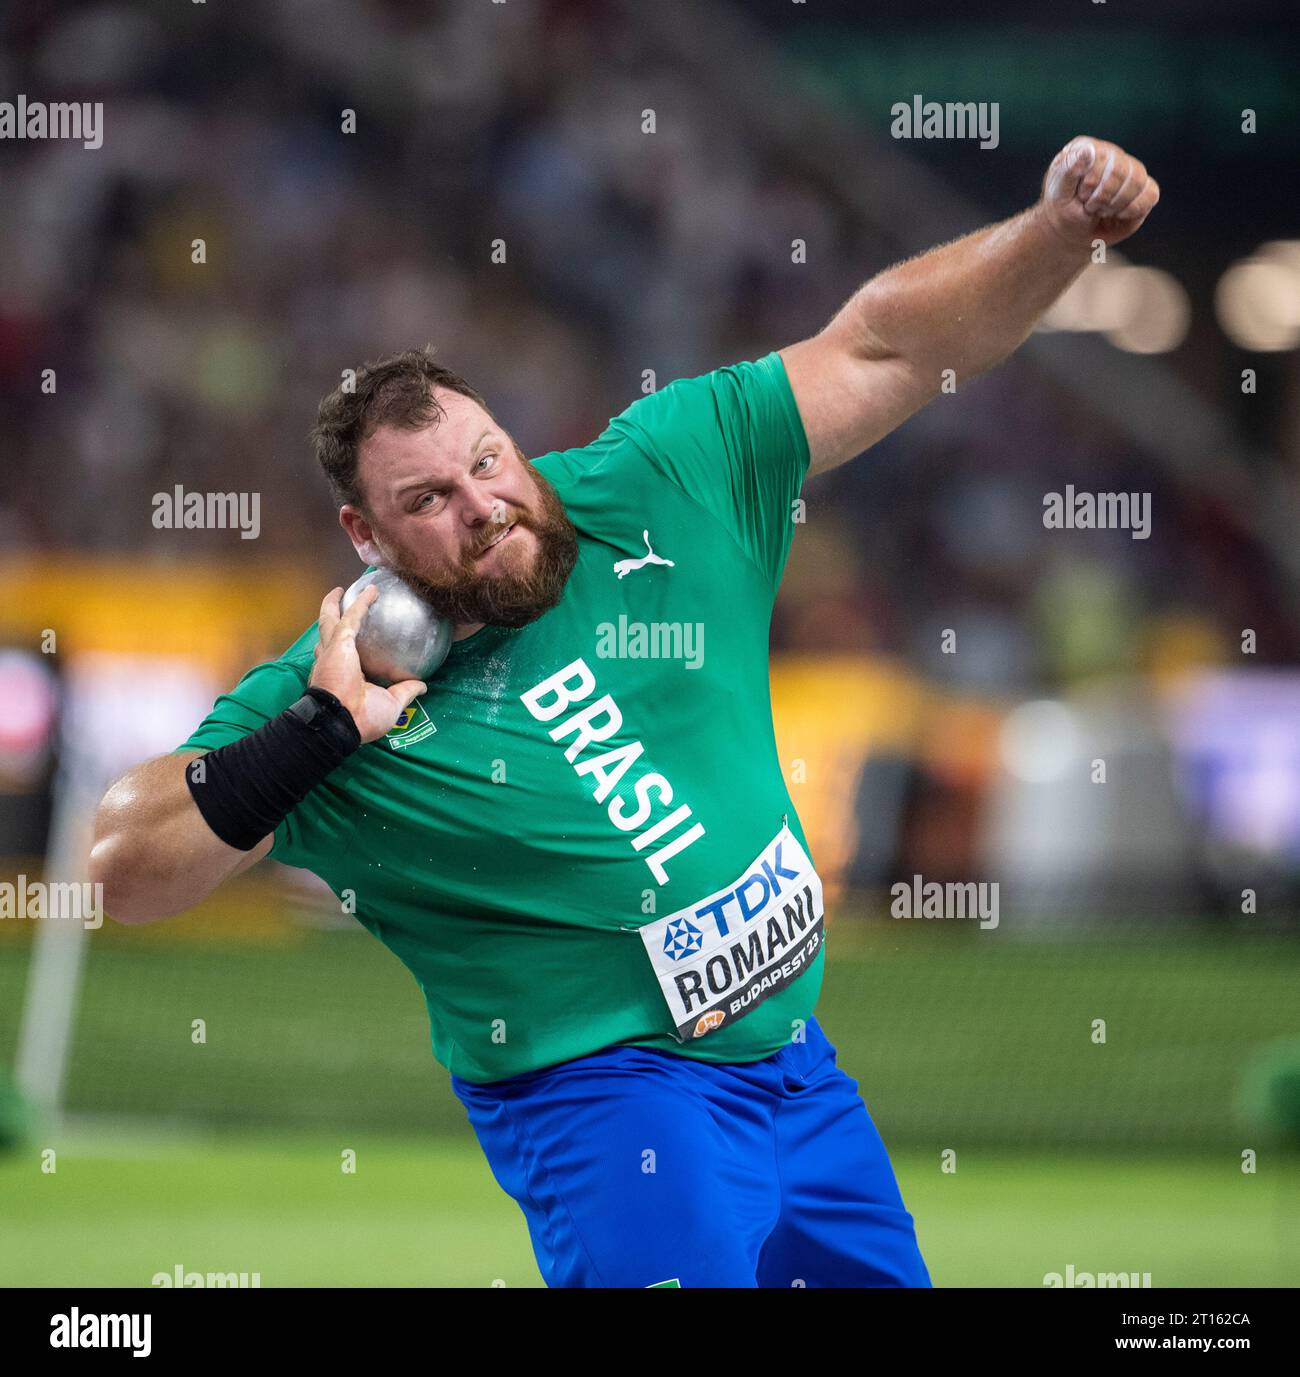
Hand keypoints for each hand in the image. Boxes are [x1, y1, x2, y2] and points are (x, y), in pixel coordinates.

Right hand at [310, 586, 426, 743]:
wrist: (344, 720)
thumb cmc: (363, 719)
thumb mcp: (392, 704)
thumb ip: (405, 691)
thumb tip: (422, 686)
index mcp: (341, 677)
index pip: (337, 658)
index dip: (340, 648)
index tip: (347, 641)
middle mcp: (332, 662)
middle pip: (327, 635)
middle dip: (329, 621)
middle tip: (337, 608)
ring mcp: (332, 650)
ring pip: (330, 620)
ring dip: (335, 604)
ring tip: (341, 592)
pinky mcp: (340, 642)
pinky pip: (352, 616)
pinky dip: (361, 602)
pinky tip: (372, 590)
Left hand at [1040, 136, 1159, 247]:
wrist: (1072, 232)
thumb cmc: (1063, 210)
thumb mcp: (1057, 194)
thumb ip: (1068, 170)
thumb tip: (1088, 150)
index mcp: (1088, 148)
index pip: (1103, 158)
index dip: (1093, 184)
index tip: (1081, 196)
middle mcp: (1112, 153)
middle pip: (1122, 170)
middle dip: (1103, 197)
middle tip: (1090, 207)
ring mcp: (1130, 170)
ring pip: (1138, 181)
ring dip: (1116, 204)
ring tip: (1101, 210)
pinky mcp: (1144, 188)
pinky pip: (1150, 194)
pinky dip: (1132, 210)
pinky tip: (1117, 214)